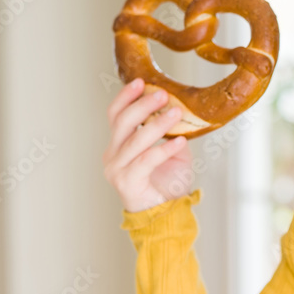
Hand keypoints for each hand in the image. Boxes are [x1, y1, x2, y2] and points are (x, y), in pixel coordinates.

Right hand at [102, 78, 194, 213]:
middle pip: (123, 123)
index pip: (116, 115)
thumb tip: (179, 108)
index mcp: (118, 144)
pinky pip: (146, 160)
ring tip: (176, 112)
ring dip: (157, 124)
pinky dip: (164, 149)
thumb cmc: (167, 181)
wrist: (166, 211)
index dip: (126, 97)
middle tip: (162, 94)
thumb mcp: (171, 150)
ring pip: (135, 140)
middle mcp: (113, 155)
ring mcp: (117, 169)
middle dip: (143, 105)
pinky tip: (180, 141)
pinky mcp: (127, 182)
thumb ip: (170, 132)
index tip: (140, 82)